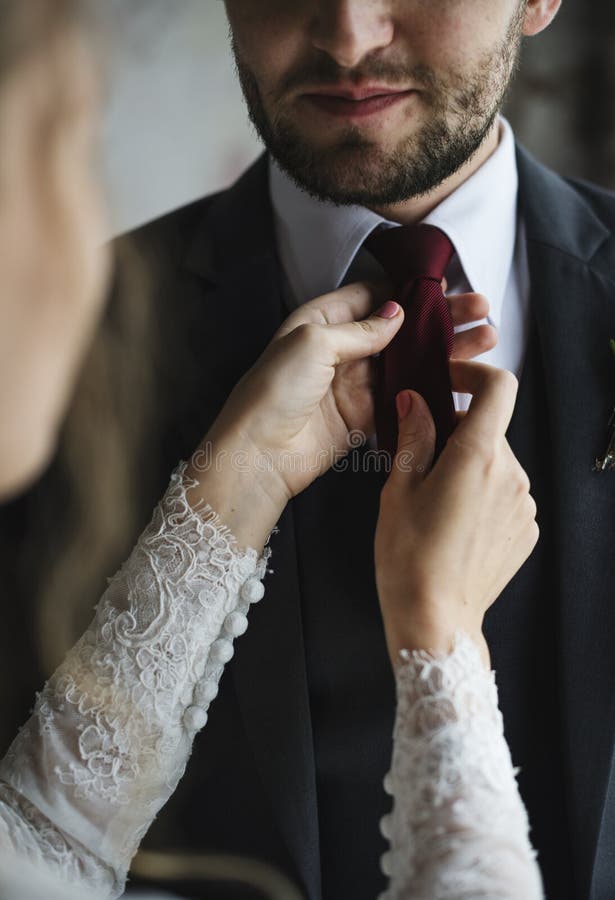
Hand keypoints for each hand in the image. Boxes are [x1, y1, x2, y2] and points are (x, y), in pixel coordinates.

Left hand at [188, 283, 495, 550]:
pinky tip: (460, 381)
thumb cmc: (273, 391)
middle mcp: (340, 349)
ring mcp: (354, 384)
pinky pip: (403, 396)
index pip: (374, 296)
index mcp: (322, 321)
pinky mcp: (364, 416)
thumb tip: (398, 312)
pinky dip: (431, 388)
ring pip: (408, 362)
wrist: (259, 454)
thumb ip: (360, 328)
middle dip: (441, 320)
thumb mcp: (313, 343)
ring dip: (444, 352)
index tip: (447, 289)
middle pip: (400, 329)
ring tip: (484, 341)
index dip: (412, 292)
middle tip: (481, 312)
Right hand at [374, 362, 538, 668]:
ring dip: (470, 464)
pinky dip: (483, 493)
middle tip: (422, 454)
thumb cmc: (409, 556)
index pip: (499, 388)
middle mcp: (512, 475)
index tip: (451, 379)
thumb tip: (415, 400)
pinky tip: (454, 521)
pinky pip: (506, 494)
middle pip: (490, 429)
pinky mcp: (526, 529)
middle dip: (458, 430)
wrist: (435, 618)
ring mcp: (524, 504)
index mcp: (478, 456)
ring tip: (435, 497)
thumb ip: (413, 435)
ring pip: (497, 462)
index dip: (475, 373)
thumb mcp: (399, 488)